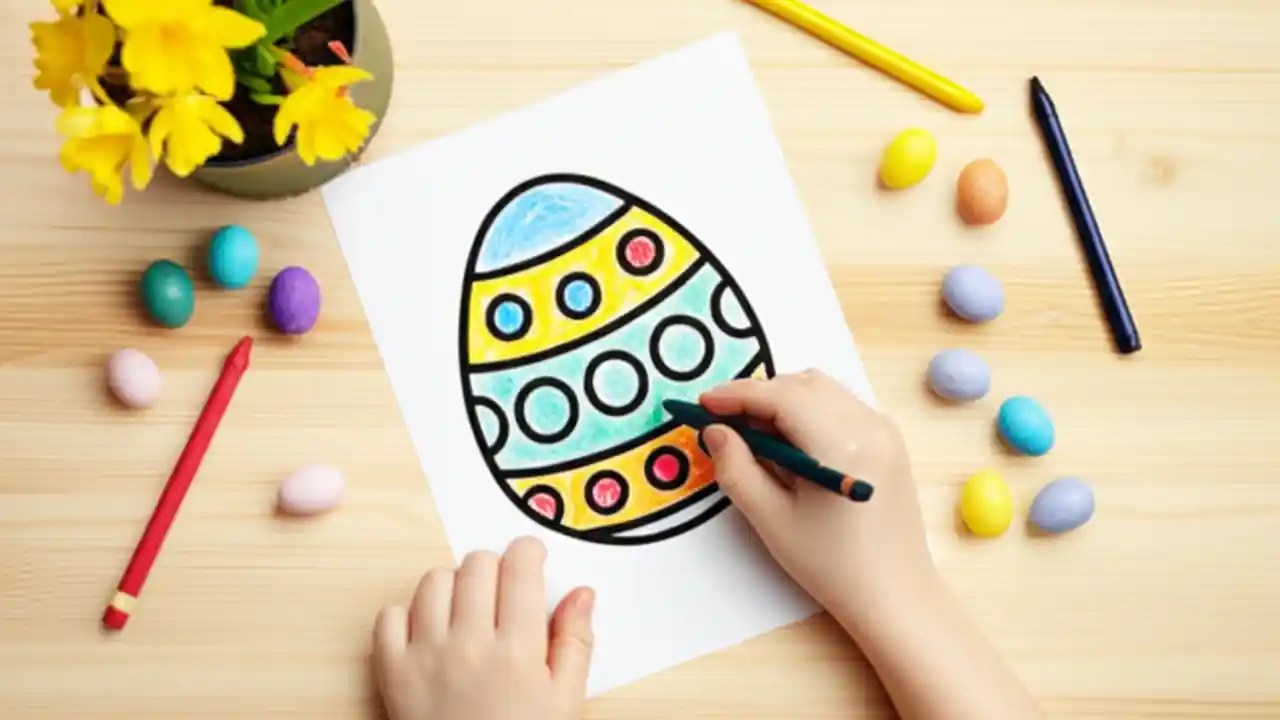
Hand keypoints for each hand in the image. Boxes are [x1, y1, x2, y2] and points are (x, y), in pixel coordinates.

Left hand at [373, 537, 594, 719]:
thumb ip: (575, 643)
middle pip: (477, 565)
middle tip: (504, 593)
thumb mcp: (565, 704)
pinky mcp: (392, 673)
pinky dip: (407, 615)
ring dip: (454, 586)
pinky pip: (389, 616)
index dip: (528, 552)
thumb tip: (582, 593)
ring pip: (434, 581)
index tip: (531, 560)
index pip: (520, 567)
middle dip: (495, 568)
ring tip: (468, 611)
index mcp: (518, 651)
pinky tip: (430, 633)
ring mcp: (425, 657)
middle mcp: (469, 645)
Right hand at [700, 371, 936, 635]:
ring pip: (823, 390)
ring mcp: (885, 431)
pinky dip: (809, 411)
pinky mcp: (890, 441)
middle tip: (725, 424)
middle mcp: (870, 426)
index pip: (781, 396)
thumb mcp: (773, 521)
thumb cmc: (832, 566)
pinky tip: (791, 445)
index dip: (737, 394)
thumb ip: (738, 470)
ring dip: (783, 400)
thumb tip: (715, 431)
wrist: (896, 595)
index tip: (702, 404)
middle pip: (803, 385)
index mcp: (842, 445)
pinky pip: (841, 406)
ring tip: (756, 436)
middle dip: (759, 395)